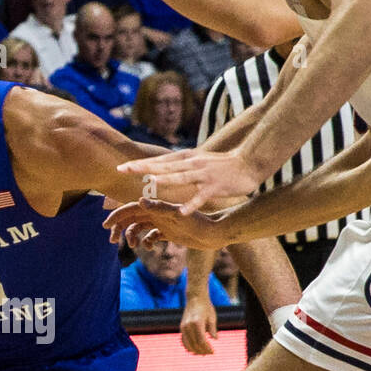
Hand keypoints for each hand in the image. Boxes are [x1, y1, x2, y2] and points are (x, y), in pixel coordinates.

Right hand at [104, 197, 230, 251]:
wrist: (216, 232)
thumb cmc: (199, 222)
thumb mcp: (178, 215)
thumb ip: (159, 207)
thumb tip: (139, 200)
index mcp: (157, 206)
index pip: (130, 208)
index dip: (117, 216)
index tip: (105, 226)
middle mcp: (158, 212)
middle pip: (132, 218)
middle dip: (120, 227)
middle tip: (112, 240)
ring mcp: (163, 222)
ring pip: (140, 227)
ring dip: (133, 236)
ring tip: (134, 247)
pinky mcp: (170, 232)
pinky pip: (152, 236)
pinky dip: (147, 241)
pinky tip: (150, 247)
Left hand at [115, 147, 261, 214]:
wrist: (248, 163)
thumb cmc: (221, 166)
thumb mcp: (197, 162)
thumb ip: (180, 166)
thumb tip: (161, 168)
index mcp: (186, 158)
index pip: (159, 161)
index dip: (141, 164)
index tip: (122, 167)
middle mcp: (192, 164)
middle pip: (164, 166)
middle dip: (143, 168)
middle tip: (124, 169)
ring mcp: (203, 174)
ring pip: (180, 178)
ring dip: (164, 181)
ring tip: (149, 185)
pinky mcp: (215, 186)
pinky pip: (201, 197)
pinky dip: (192, 204)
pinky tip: (182, 212)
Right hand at [180, 296, 217, 356]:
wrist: (195, 299)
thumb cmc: (206, 307)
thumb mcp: (212, 317)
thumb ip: (213, 329)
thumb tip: (215, 339)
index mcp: (197, 323)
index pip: (201, 341)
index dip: (207, 348)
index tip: (213, 352)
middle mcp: (188, 326)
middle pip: (195, 344)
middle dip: (202, 351)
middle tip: (209, 353)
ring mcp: (183, 327)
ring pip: (188, 344)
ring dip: (195, 351)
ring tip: (203, 353)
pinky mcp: (181, 328)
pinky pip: (183, 341)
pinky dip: (188, 347)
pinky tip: (194, 350)